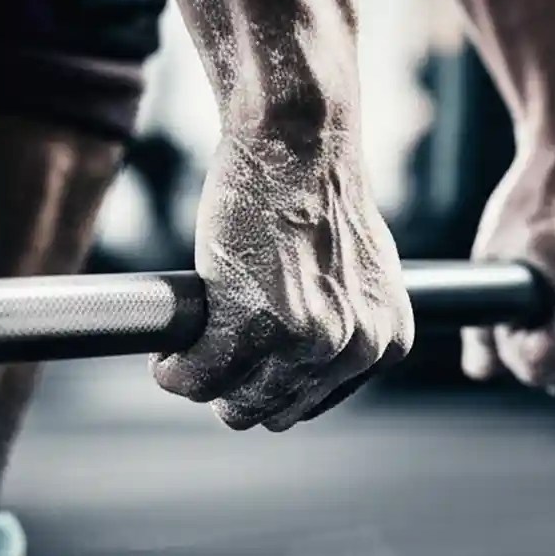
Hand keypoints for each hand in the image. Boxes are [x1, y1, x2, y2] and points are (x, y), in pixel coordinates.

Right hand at [150, 134, 413, 430]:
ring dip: (203, 383)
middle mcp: (355, 349)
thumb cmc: (322, 193)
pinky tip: (166, 355)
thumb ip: (348, 322)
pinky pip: (196, 379)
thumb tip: (311, 362)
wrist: (298, 143)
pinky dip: (174, 372)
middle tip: (211, 354)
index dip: (271, 383)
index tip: (248, 361)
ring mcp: (304, 342)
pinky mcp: (249, 325)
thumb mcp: (362, 273)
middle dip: (236, 389)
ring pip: (235, 407)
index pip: (315, 402)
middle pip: (276, 412)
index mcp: (387, 342)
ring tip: (188, 353)